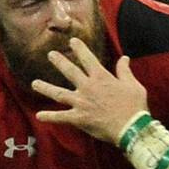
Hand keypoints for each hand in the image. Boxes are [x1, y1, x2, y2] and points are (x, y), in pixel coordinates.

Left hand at [32, 39, 149, 144]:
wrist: (131, 127)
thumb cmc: (134, 106)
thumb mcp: (133, 85)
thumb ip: (124, 71)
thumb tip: (124, 58)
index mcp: (101, 77)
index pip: (87, 58)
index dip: (79, 48)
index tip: (72, 41)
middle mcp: (87, 87)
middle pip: (69, 71)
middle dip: (59, 61)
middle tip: (51, 55)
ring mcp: (81, 103)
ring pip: (59, 93)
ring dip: (45, 88)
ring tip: (34, 83)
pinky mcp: (79, 118)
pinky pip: (61, 117)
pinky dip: (50, 117)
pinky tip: (39, 116)